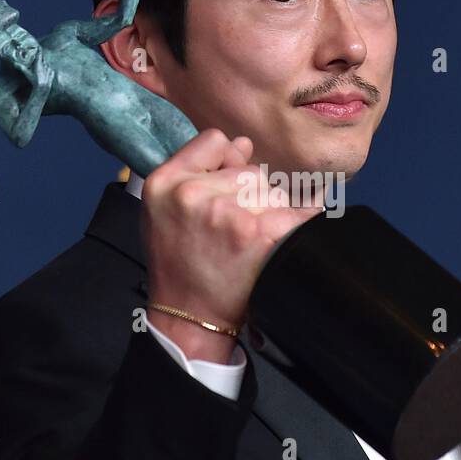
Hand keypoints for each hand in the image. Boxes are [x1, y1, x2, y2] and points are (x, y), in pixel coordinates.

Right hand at [141, 129, 322, 361]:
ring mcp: (224, 212)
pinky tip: (281, 244)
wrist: (188, 318)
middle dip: (249, 198)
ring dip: (269, 216)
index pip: (214, 141)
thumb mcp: (166, 211)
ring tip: (245, 246)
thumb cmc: (180, 264)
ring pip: (271, 193)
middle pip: (249, 172)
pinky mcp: (254, 233)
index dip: (225, 164)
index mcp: (164, 182)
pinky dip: (296, 227)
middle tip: (229, 234)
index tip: (223, 192)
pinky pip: (294, 214)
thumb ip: (198, 171)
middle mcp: (190, 193)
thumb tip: (243, 144)